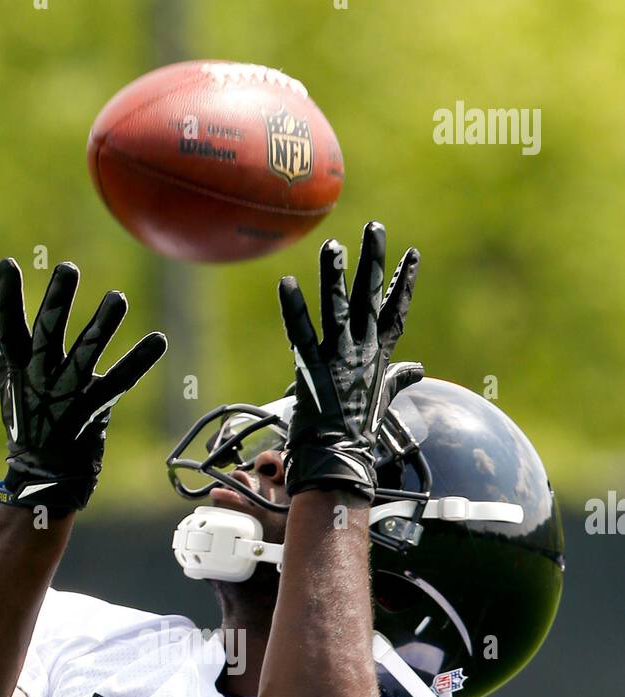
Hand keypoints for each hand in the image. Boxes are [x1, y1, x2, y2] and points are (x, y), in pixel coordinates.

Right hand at [0, 259, 166, 513]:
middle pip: (47, 333)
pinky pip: (118, 381)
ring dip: (102, 326)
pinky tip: (158, 340)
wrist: (41, 475)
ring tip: (118, 298)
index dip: (7, 296)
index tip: (7, 264)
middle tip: (69, 269)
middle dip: (58, 301)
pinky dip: (138, 361)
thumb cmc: (24, 422)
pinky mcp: (93, 410)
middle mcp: (41, 377)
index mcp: (19, 366)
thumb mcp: (6, 384)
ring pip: (84, 354)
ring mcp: (67, 395)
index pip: (9, 326)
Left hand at [278, 222, 421, 502]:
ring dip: (335, 277)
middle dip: (373, 261)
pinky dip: (295, 310)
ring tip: (332, 246)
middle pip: (370, 298)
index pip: (394, 312)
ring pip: (339, 309)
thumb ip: (398, 378)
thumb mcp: (383, 400)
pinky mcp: (313, 370)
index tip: (411, 254)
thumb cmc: (359, 433)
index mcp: (378, 357)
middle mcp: (362, 352)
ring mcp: (339, 360)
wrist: (339, 461)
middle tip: (374, 227)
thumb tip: (417, 369)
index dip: (403, 284)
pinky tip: (287, 284)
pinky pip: (302, 334)